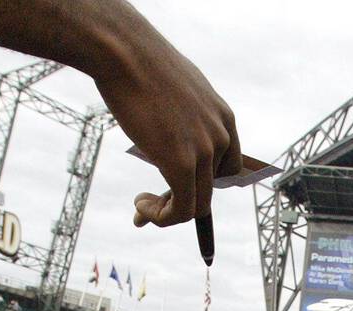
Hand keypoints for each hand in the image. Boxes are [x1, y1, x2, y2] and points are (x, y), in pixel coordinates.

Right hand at [95, 40, 239, 227]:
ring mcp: (204, 151)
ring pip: (196, 205)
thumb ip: (182, 114)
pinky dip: (162, 218)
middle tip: (148, 203)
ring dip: (167, 214)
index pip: (226, 167)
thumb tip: (169, 134)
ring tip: (141, 207)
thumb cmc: (141, 65)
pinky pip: (182, 209)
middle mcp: (221, 136)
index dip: (201, 183)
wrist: (125, 51)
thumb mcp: (175, 90)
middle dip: (178, 202)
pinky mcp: (182, 163)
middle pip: (209, 189)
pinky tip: (141, 208)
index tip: (174, 187)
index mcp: (224, 117)